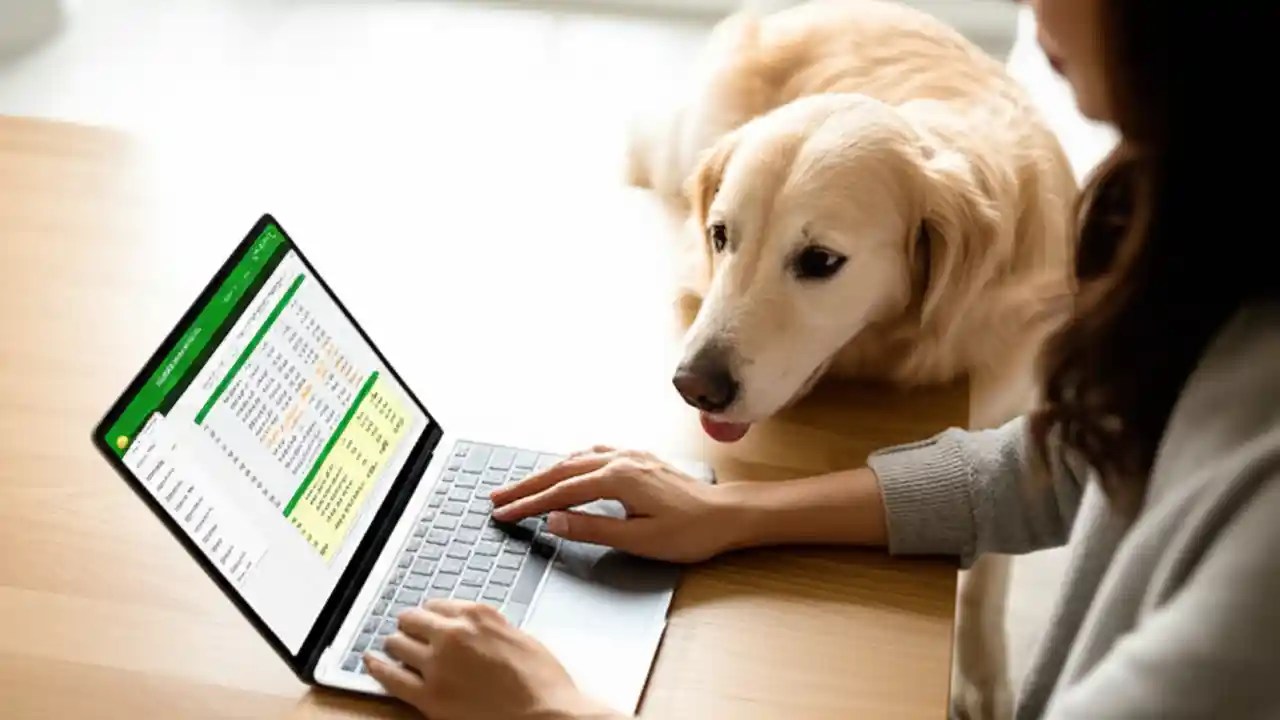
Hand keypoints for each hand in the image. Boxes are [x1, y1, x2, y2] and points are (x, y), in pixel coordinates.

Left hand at [365, 600, 617, 719]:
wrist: (547, 716)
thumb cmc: (542, 683)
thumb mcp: (520, 638)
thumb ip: (491, 628)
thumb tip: (475, 629)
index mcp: (478, 615)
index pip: (437, 604)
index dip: (433, 616)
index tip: (431, 622)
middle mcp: (453, 633)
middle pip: (411, 619)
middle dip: (410, 627)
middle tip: (410, 636)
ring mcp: (437, 665)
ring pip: (396, 643)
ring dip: (396, 646)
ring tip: (396, 652)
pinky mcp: (428, 696)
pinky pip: (389, 676)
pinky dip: (377, 668)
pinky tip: (372, 663)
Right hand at [490, 446, 731, 562]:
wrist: (727, 514)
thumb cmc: (690, 531)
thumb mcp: (639, 539)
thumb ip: (592, 528)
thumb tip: (554, 520)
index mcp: (618, 478)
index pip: (560, 492)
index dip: (528, 504)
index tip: (503, 514)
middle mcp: (621, 459)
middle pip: (561, 470)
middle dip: (526, 485)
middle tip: (497, 498)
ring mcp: (630, 455)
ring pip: (575, 458)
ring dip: (545, 472)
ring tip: (521, 486)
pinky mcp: (639, 458)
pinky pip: (593, 454)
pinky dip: (570, 462)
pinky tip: (564, 467)